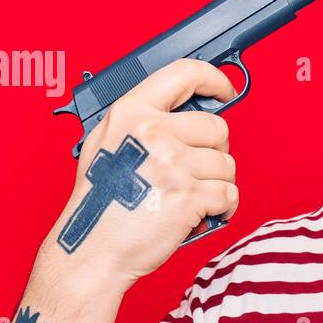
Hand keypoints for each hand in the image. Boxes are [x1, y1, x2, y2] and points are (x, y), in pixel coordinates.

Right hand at [40, 59, 238, 293]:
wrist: (93, 249)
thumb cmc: (100, 203)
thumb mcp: (107, 144)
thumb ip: (142, 122)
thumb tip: (186, 112)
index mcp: (131, 112)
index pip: (184, 73)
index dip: (214, 80)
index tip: (225, 90)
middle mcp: (152, 132)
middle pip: (217, 127)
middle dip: (215, 151)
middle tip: (196, 171)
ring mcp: (172, 163)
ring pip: (227, 164)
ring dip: (216, 184)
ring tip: (190, 197)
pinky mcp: (189, 195)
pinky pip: (229, 194)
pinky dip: (222, 208)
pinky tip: (200, 214)